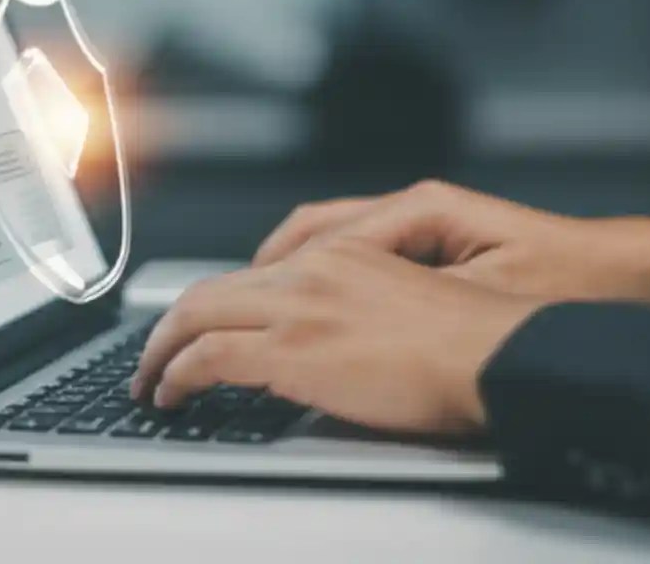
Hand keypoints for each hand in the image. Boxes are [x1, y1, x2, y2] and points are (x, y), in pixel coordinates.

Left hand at [131, 239, 544, 434]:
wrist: (498, 358)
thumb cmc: (471, 344)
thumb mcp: (402, 303)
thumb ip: (352, 305)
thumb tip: (319, 339)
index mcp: (339, 256)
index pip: (252, 273)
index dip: (214, 303)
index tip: (199, 326)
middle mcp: (311, 271)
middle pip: (211, 288)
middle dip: (170, 324)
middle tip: (154, 352)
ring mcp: (298, 306)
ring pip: (197, 314)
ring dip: (162, 349)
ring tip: (151, 378)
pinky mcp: (292, 349)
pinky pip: (208, 356)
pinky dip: (176, 373)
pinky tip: (171, 392)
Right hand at [254, 179, 649, 305]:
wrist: (619, 277)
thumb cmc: (563, 283)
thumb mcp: (481, 298)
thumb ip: (405, 298)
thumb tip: (334, 314)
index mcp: (421, 210)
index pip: (320, 234)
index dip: (275, 272)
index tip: (231, 306)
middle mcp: (411, 205)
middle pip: (308, 229)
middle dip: (260, 269)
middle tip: (215, 310)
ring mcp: (415, 219)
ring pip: (322, 234)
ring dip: (281, 267)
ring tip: (245, 303)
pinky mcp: (424, 237)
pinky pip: (349, 244)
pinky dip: (314, 267)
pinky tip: (300, 295)